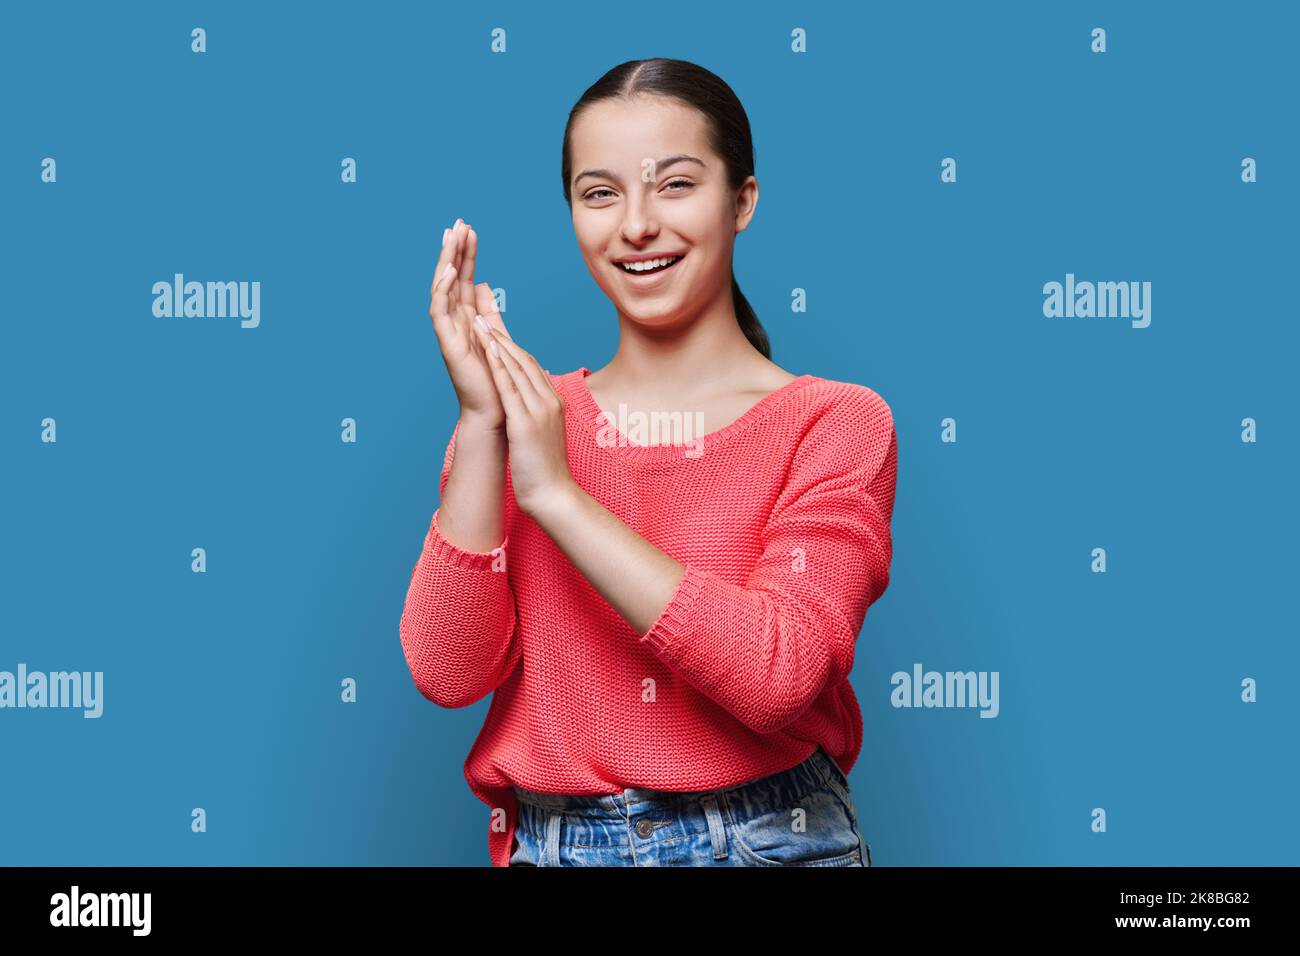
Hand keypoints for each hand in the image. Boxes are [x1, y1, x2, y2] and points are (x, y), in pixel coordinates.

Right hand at [429, 220, 513, 429]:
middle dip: (454, 249)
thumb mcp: (495, 334)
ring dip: (447, 261)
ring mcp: (448, 331)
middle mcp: (454, 321)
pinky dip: (442, 289)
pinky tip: (449, 269)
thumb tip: (483, 285)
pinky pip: (440, 310)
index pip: (464, 278)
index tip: (470, 229)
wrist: (495, 411)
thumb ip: (488, 311)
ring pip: (442, 288)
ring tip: (452, 236)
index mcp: (466, 318)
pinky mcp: (447, 343)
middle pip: (451, 277)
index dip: (466, 254)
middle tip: (459, 222)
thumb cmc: (496, 379)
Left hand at [472, 317, 575, 515]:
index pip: (531, 367)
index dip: (512, 346)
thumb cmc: (545, 471)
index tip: (496, 330)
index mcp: (552, 403)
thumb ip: (536, 416)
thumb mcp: (542, 436)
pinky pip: (510, 388)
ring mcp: (538, 411)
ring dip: (497, 343)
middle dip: (502, 336)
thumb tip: (525, 407)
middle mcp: (548, 401)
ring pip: (517, 368)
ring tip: (480, 323)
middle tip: (483, 316)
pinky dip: (499, 366)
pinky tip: (487, 350)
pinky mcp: (525, 424)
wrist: (554, 495)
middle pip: (524, 360)